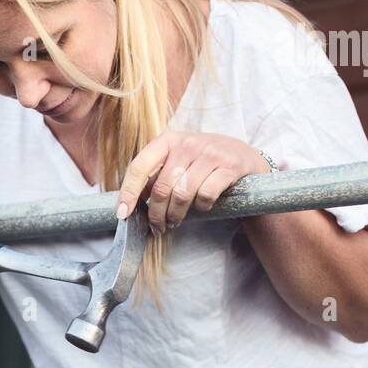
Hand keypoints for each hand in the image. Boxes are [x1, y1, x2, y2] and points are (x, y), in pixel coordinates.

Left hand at [115, 132, 270, 234]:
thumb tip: (129, 203)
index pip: (139, 167)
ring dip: (176, 215)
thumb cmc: (202, 163)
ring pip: (182, 194)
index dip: (128, 193)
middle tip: (158, 227)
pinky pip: (206, 194)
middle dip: (156, 214)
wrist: (245, 156)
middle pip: (161, 187)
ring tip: (175, 222)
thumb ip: (156, 175)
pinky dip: (201, 207)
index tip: (123, 214)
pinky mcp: (229, 166)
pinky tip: (202, 208)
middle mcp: (187, 143)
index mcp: (167, 141)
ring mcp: (210, 153)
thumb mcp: (177, 160)